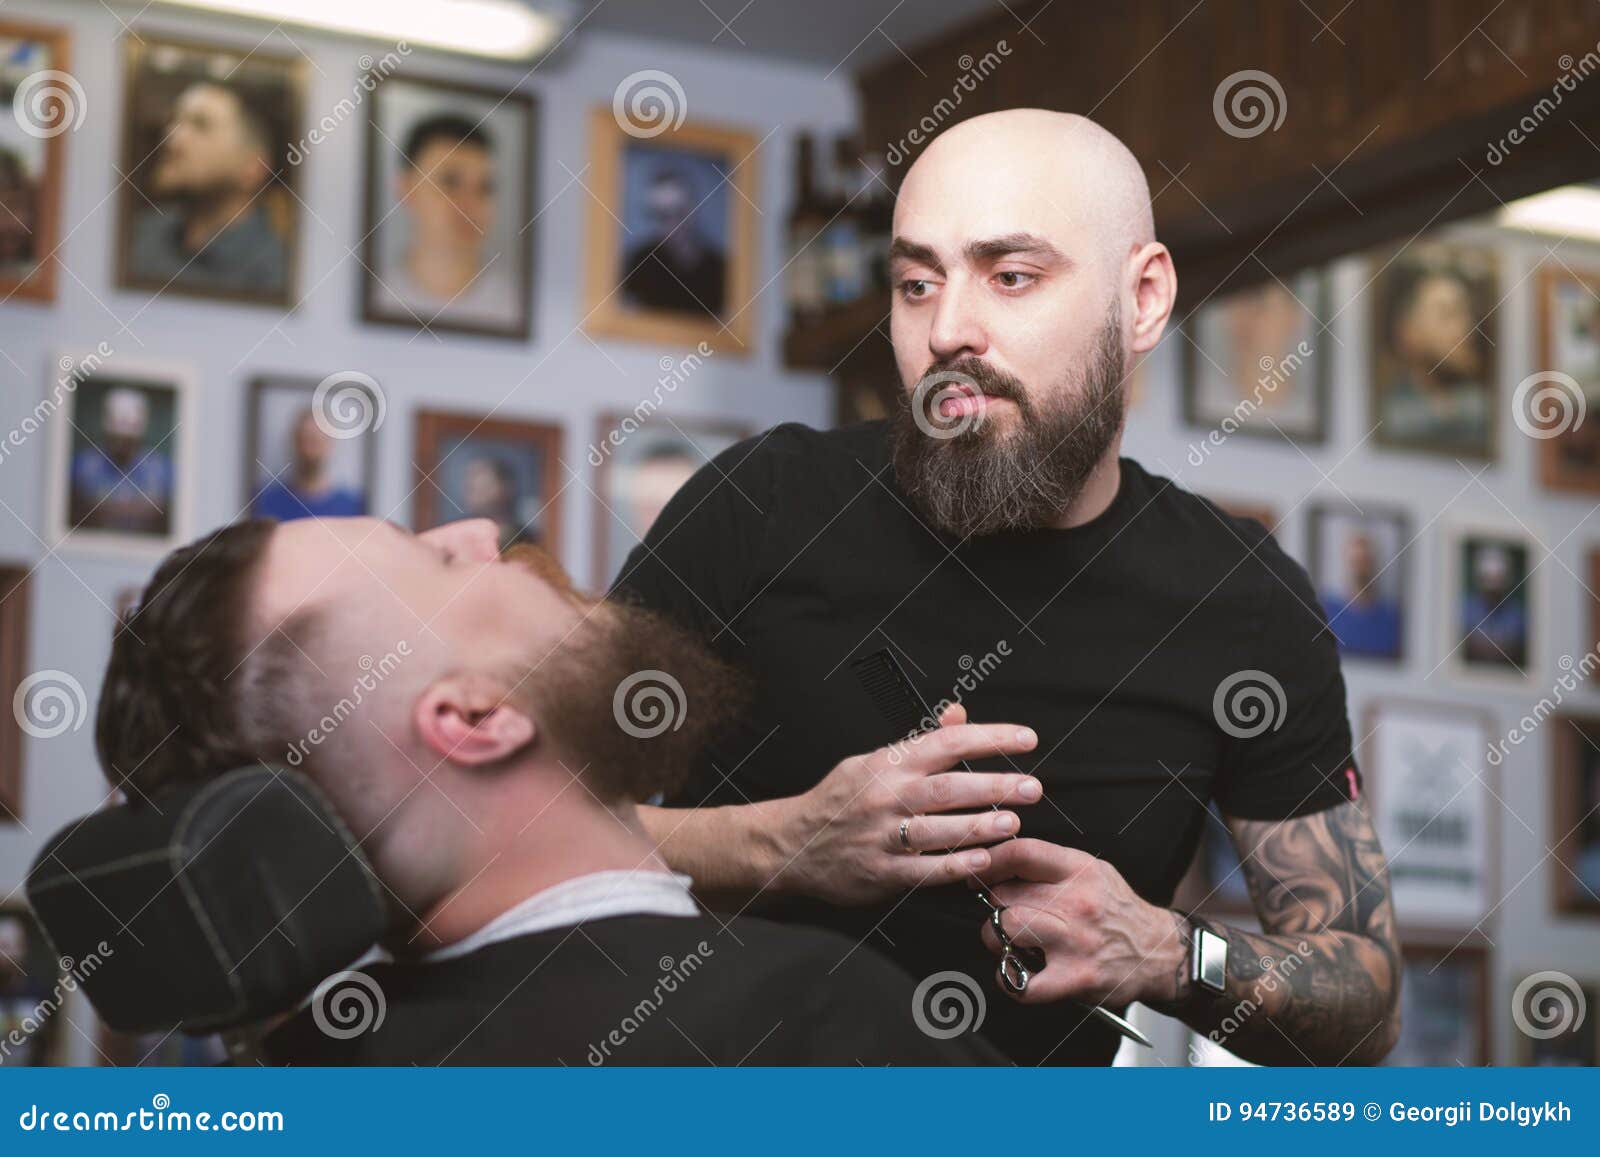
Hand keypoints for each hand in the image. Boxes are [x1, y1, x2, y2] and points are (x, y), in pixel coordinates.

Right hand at [767, 704, 1043, 905]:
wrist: (792, 844)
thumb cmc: (841, 799)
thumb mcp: (874, 761)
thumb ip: (921, 742)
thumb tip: (959, 713)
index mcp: (889, 764)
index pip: (946, 743)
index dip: (989, 738)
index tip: (1027, 738)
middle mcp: (886, 797)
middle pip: (948, 788)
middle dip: (994, 786)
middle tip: (1031, 787)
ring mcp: (882, 836)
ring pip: (938, 830)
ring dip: (979, 826)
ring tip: (1013, 822)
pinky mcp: (881, 873)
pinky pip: (924, 869)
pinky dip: (955, 865)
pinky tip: (983, 861)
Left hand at [973, 837, 1186, 1004]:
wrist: (1159, 952)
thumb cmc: (1116, 911)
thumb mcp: (1092, 871)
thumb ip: (1050, 865)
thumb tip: (998, 860)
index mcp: (1080, 870)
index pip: (1022, 853)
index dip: (990, 861)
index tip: (977, 871)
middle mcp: (1077, 902)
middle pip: (1005, 894)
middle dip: (993, 904)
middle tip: (1000, 912)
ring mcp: (1076, 941)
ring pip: (1006, 929)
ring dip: (996, 937)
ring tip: (1006, 940)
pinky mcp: (1075, 977)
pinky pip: (1021, 982)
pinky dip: (1008, 979)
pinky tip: (1016, 972)